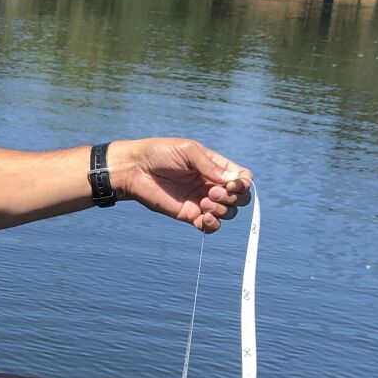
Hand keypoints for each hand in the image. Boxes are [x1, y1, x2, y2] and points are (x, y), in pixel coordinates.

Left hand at [109, 138, 252, 232]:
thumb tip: (233, 179)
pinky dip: (213, 225)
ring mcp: (202, 201)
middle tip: (211, 193)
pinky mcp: (189, 215)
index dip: (243, 184)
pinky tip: (203, 218)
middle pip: (240, 198)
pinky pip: (210, 226)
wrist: (135, 170)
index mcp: (215, 167)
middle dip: (233, 198)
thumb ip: (210, 165)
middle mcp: (212, 184)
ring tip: (204, 203)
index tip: (231, 184)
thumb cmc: (160, 153)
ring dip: (223, 210)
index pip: (243, 178)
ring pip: (229, 213)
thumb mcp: (188, 151)